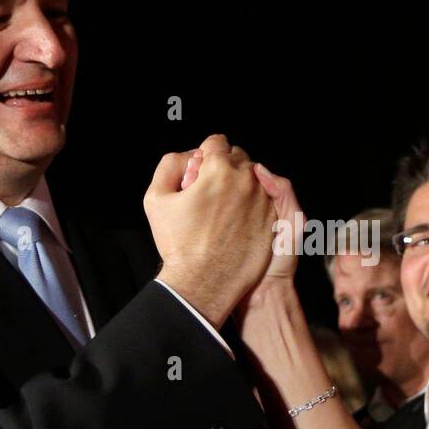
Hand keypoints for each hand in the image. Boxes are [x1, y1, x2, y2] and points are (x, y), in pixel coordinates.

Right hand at [144, 134, 276, 327]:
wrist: (206, 285)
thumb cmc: (178, 245)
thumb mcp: (156, 201)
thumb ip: (170, 167)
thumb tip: (197, 156)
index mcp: (218, 171)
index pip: (216, 143)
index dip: (204, 156)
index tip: (198, 171)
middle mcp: (246, 181)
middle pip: (236, 158)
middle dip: (222, 168)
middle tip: (205, 191)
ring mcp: (262, 201)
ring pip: (251, 177)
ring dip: (237, 184)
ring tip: (219, 209)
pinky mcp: (272, 220)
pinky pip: (263, 200)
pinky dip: (252, 203)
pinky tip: (234, 221)